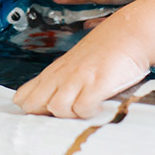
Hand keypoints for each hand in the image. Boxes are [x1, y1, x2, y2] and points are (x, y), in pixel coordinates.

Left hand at [13, 11, 149, 118]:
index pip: (27, 93)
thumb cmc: (104, 51)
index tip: (27, 116)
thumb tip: (48, 103)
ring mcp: (79, 78)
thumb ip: (63, 81)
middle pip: (35, 102)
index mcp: (55, 71)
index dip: (26, 106)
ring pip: (56, 107)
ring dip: (68, 116)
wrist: (128, 34)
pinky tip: (96, 109)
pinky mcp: (97, 83)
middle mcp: (63, 75)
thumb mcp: (76, 64)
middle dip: (39, 114)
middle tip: (53, 120)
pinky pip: (83, 107)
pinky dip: (88, 113)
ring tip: (81, 112)